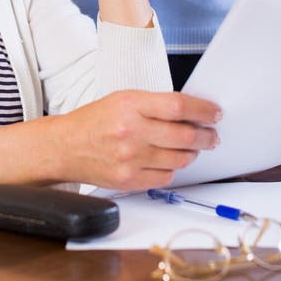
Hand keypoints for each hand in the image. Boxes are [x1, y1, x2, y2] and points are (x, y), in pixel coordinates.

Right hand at [56, 90, 220, 190]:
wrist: (65, 146)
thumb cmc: (95, 120)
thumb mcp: (123, 99)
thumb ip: (154, 105)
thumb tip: (191, 113)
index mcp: (130, 105)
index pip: (178, 106)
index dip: (203, 110)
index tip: (214, 113)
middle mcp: (131, 131)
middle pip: (185, 135)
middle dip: (206, 136)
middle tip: (212, 135)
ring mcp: (130, 159)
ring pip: (180, 159)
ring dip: (192, 153)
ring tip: (193, 147)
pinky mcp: (129, 180)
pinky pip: (165, 177)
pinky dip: (173, 169)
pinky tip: (169, 161)